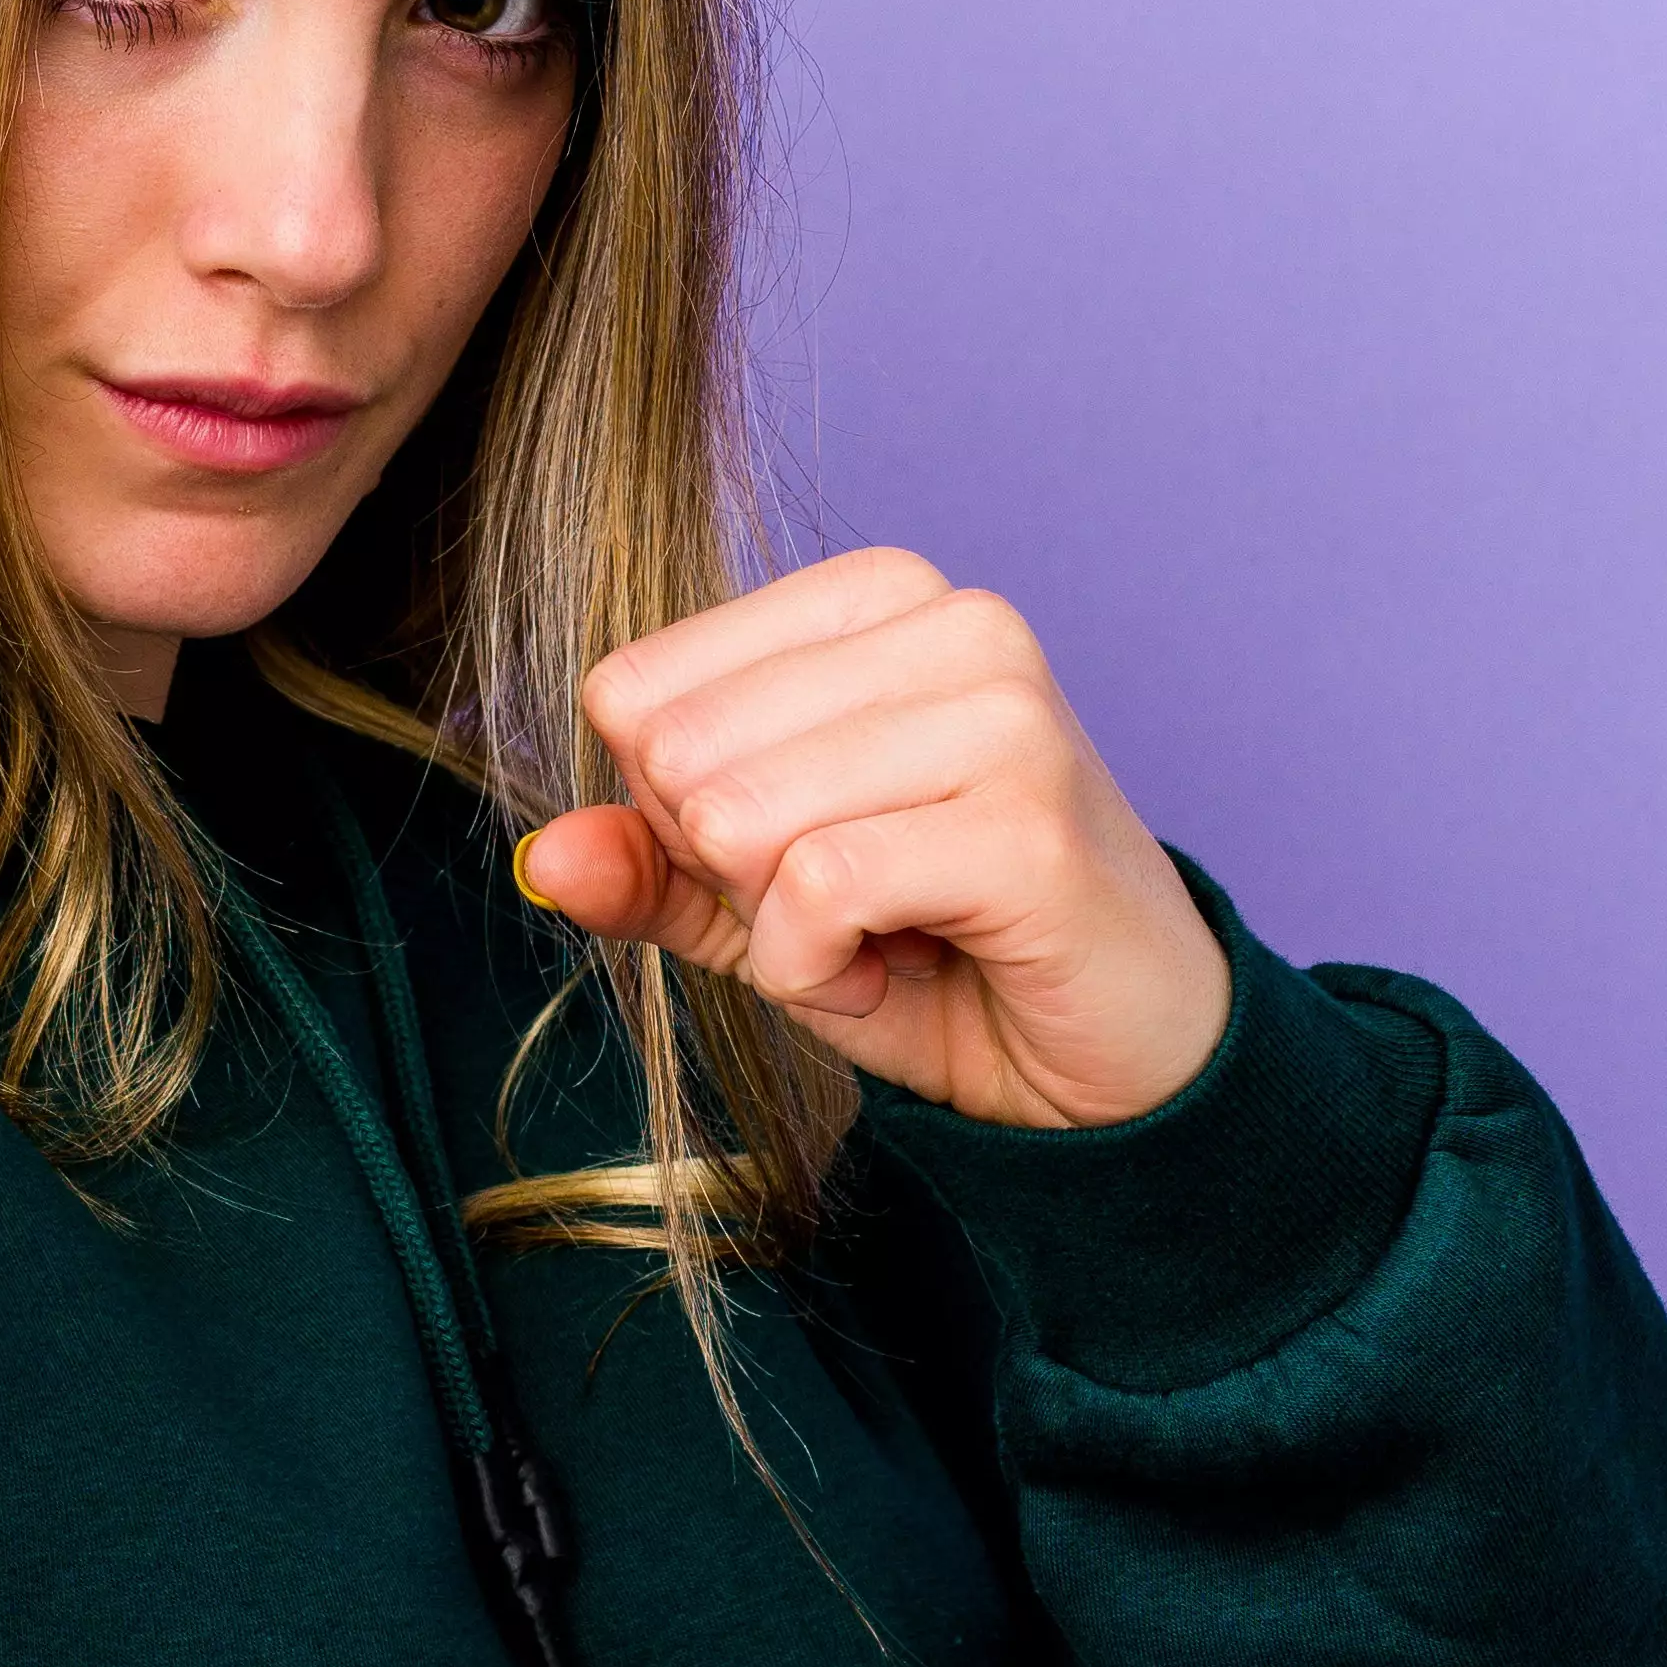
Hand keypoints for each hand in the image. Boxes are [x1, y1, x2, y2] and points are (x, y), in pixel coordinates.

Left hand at [520, 551, 1235, 1130]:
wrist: (1122, 1069)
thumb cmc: (949, 958)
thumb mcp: (763, 905)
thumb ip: (650, 866)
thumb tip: (544, 857)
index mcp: (880, 597)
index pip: (639, 690)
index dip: (680, 817)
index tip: (803, 858)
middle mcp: (953, 621)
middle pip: (679, 756)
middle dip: (734, 878)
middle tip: (855, 911)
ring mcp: (1001, 712)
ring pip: (740, 820)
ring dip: (783, 932)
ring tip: (890, 937)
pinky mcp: (1025, 820)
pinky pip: (813, 895)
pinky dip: (823, 973)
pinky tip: (910, 968)